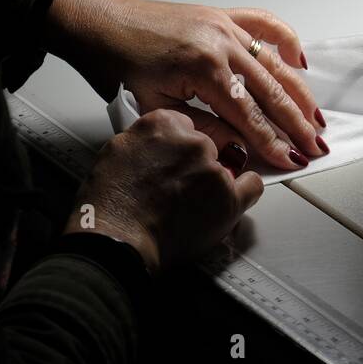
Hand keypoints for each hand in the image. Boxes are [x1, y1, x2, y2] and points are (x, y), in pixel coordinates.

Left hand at [44, 0, 326, 171]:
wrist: (101, 25)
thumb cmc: (118, 66)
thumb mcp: (156, 109)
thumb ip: (200, 126)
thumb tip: (234, 143)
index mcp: (203, 69)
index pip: (248, 115)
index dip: (271, 142)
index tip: (290, 159)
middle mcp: (221, 43)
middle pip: (269, 91)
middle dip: (295, 122)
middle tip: (315, 144)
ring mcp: (224, 26)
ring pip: (273, 63)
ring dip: (297, 92)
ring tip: (315, 116)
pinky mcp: (222, 15)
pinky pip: (264, 23)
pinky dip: (287, 40)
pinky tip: (300, 61)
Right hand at [63, 107, 263, 273]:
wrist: (118, 239)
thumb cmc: (111, 204)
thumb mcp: (118, 151)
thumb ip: (146, 141)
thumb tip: (156, 145)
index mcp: (162, 124)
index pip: (186, 126)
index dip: (181, 147)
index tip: (178, 159)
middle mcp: (192, 141)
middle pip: (207, 146)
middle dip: (197, 164)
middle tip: (180, 186)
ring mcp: (213, 168)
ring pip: (226, 167)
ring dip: (213, 181)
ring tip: (191, 203)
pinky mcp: (228, 195)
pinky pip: (252, 185)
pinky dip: (244, 192)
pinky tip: (229, 202)